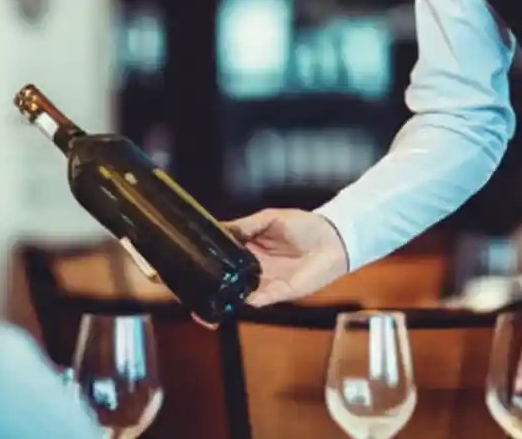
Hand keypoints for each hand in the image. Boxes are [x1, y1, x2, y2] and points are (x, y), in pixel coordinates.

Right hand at [193, 209, 349, 326]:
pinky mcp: (278, 292)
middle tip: (188, 289)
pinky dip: (244, 301)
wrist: (334, 240)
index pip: (223, 257)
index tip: (188, 263)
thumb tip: (222, 228)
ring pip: (237, 295)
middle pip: (225, 280)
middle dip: (207, 286)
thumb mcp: (270, 218)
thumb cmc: (305, 226)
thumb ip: (246, 225)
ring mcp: (264, 282)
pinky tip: (231, 299)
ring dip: (221, 300)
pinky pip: (257, 300)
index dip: (206, 261)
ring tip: (202, 303)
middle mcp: (253, 268)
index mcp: (249, 249)